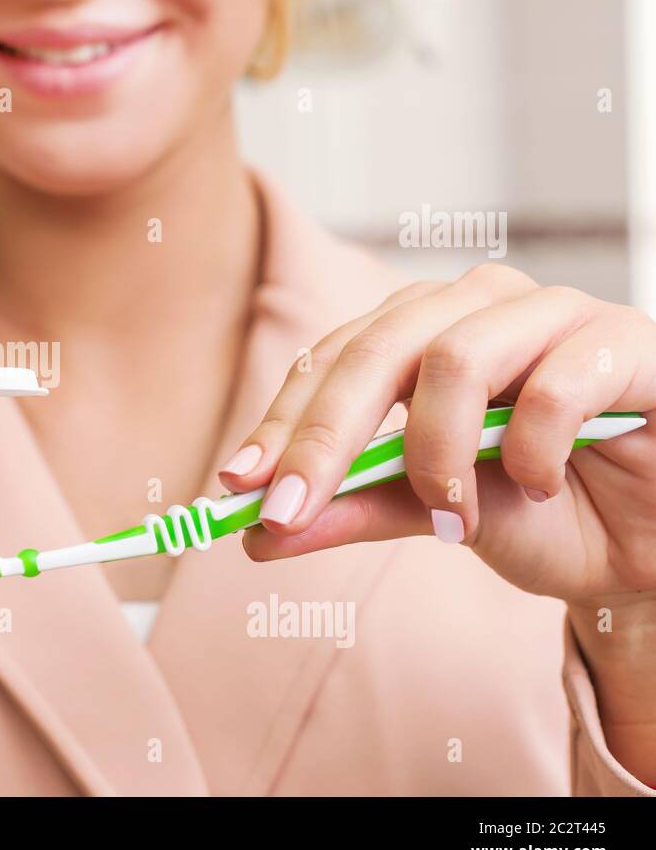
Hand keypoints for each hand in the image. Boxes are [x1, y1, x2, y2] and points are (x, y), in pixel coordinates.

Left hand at [218, 263, 655, 781]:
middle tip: (287, 512)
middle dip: (322, 440)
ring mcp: (551, 314)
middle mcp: (477, 306)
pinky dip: (532, 452)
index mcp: (421, 332)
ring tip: (451, 520)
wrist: (648, 543)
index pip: (329, 362)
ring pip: (455, 358)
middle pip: (374, 351)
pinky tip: (540, 487)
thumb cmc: (540, 510)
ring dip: (438, 456)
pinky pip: (554, 385)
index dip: (279, 424)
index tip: (235, 488)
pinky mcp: (623, 341)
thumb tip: (257, 531)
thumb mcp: (428, 514)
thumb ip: (350, 508)